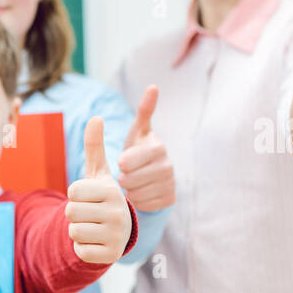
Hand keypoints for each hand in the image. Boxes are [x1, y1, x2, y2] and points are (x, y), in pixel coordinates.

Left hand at [65, 117, 132, 264]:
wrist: (118, 231)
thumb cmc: (102, 197)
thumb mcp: (98, 173)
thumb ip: (94, 147)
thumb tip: (95, 117)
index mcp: (113, 191)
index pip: (73, 191)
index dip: (75, 195)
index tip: (90, 197)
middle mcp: (119, 213)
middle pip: (70, 212)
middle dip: (74, 213)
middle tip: (90, 214)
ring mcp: (117, 235)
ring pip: (73, 232)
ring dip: (77, 231)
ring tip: (92, 227)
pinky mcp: (110, 255)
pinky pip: (80, 251)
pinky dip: (82, 248)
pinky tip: (95, 242)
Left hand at [117, 85, 175, 211]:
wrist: (150, 174)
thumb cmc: (139, 149)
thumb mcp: (137, 132)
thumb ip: (144, 111)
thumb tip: (153, 86)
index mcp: (158, 147)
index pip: (126, 162)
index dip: (121, 163)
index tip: (123, 161)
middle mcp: (168, 165)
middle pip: (129, 180)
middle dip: (123, 178)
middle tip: (126, 174)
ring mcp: (171, 183)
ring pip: (136, 194)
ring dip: (129, 191)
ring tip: (133, 183)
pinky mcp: (170, 199)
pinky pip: (145, 205)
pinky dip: (138, 202)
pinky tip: (141, 193)